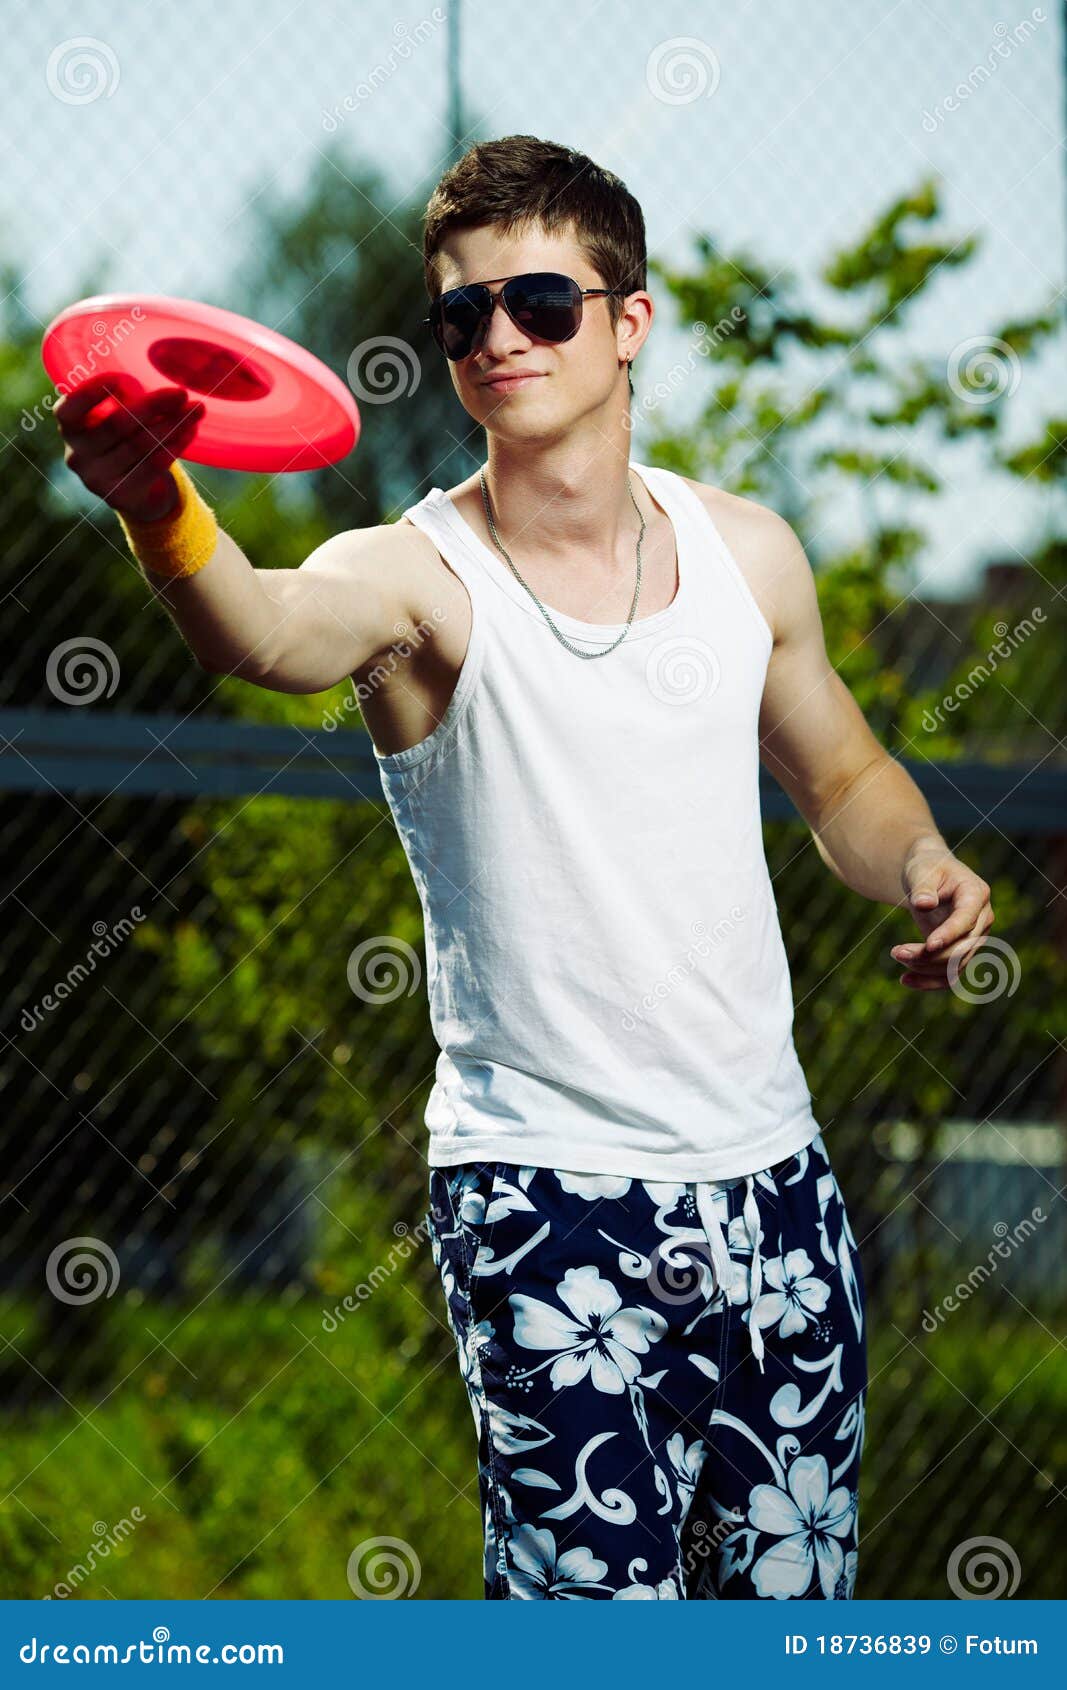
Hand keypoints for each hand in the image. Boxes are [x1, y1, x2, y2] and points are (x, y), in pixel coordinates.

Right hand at [54, 371, 204, 521]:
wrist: (135, 493)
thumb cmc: (125, 441)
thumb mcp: (117, 417)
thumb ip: (125, 401)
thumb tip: (164, 386)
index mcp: (69, 428)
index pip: (69, 408)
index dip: (93, 390)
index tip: (124, 377)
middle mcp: (76, 455)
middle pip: (118, 424)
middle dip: (153, 405)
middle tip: (182, 392)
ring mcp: (96, 480)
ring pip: (141, 444)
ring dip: (173, 424)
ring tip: (197, 409)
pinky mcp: (120, 497)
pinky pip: (154, 464)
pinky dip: (176, 444)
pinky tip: (191, 430)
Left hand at [891, 843, 994, 990]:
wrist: (929, 875)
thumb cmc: (926, 868)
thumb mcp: (921, 870)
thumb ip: (923, 887)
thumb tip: (924, 904)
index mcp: (976, 894)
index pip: (967, 920)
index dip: (950, 934)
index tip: (929, 945)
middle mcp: (982, 918)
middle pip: (962, 947)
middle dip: (929, 955)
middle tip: (896, 952)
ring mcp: (974, 937)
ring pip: (956, 965)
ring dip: (925, 969)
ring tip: (896, 956)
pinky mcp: (961, 951)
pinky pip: (950, 974)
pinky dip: (929, 982)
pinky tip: (905, 981)